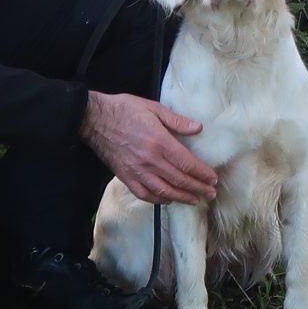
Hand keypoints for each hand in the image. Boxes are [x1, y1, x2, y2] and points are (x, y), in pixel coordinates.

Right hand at [82, 91, 217, 204]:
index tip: (212, 179)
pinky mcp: (125, 176)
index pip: (187, 164)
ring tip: (195, 200)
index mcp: (160, 142)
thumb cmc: (124, 110)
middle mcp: (150, 161)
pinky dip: (158, 200)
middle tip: (210, 194)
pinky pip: (144, 194)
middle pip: (179, 180)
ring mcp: (137, 171)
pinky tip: (167, 200)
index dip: (202, 174)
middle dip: (197, 189)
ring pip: (164, 191)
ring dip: (182, 197)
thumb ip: (177, 120)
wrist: (94, 119)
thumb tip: (198, 128)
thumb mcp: (154, 108)